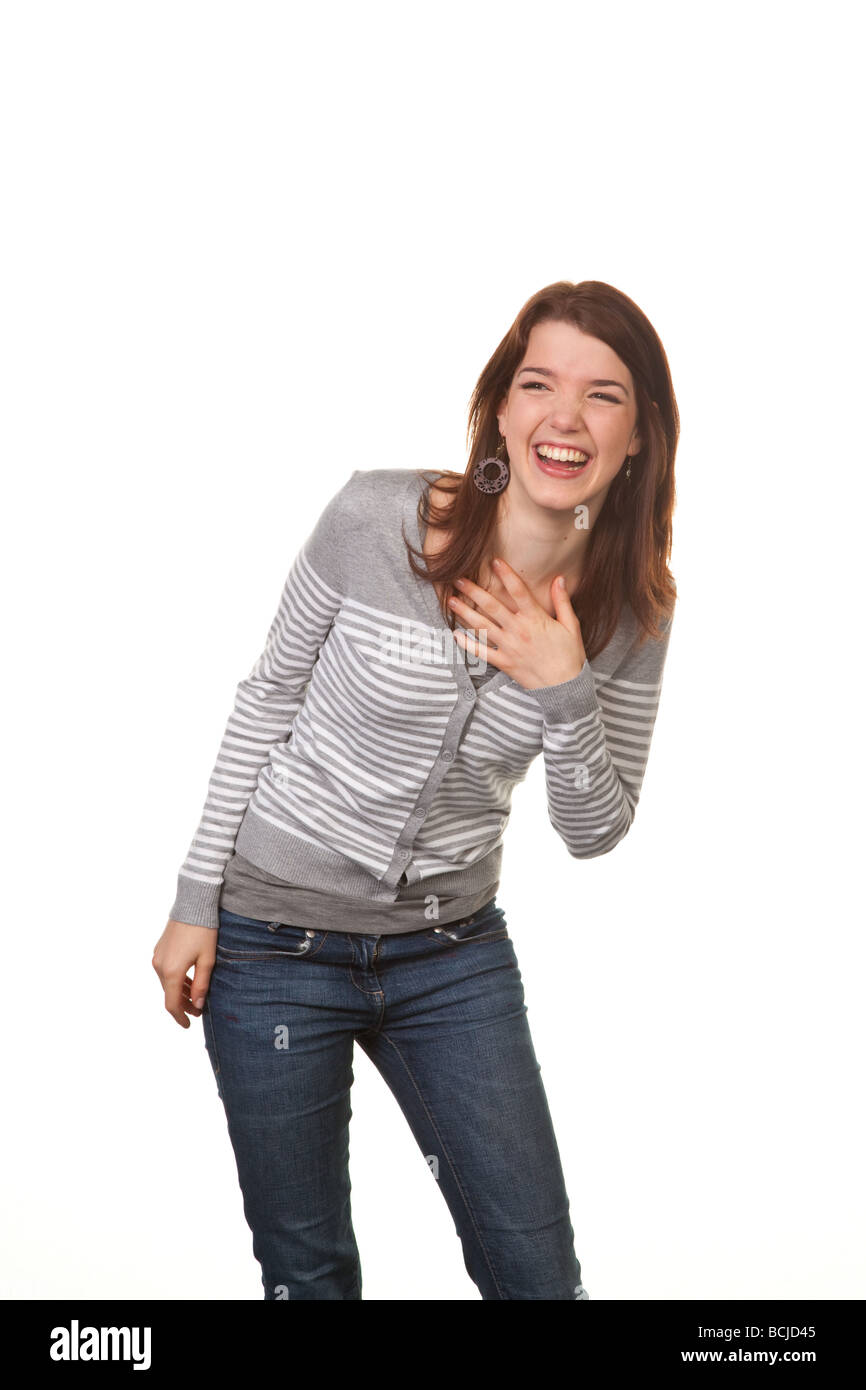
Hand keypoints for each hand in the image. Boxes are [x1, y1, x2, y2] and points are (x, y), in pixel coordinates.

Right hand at [152, 919, 217, 1028]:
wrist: (193, 905)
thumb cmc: (204, 932)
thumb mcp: (208, 960)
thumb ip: (202, 986)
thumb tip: (198, 1006)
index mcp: (172, 971)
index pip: (171, 1004)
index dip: (180, 1017)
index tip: (189, 1025)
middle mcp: (159, 966)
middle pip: (169, 994)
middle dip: (183, 1005)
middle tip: (199, 1011)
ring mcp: (157, 957)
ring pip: (166, 983)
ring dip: (180, 992)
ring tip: (196, 997)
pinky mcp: (159, 949)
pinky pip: (165, 971)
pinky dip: (175, 980)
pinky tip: (188, 980)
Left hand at [447, 557, 586, 690]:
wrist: (565, 687)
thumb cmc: (570, 655)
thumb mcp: (571, 626)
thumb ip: (562, 601)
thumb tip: (559, 578)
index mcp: (536, 619)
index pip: (518, 591)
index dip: (506, 575)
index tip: (494, 561)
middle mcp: (519, 630)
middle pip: (493, 606)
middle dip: (474, 591)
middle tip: (458, 579)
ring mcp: (509, 647)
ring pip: (483, 626)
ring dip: (465, 612)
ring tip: (451, 600)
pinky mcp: (504, 662)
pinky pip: (482, 652)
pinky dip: (468, 644)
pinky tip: (455, 634)